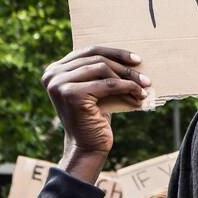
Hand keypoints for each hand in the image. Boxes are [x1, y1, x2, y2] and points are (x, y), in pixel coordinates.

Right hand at [42, 46, 149, 182]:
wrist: (87, 146)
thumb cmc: (94, 117)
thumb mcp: (94, 89)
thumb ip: (98, 71)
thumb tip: (127, 55)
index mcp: (54, 70)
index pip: (89, 51)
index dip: (114, 52)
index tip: (136, 59)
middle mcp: (52, 74)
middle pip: (96, 58)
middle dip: (124, 67)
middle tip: (145, 77)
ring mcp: (59, 84)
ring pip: (102, 68)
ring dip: (128, 78)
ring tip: (144, 87)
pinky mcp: (71, 94)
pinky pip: (108, 84)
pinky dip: (127, 87)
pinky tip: (139, 95)